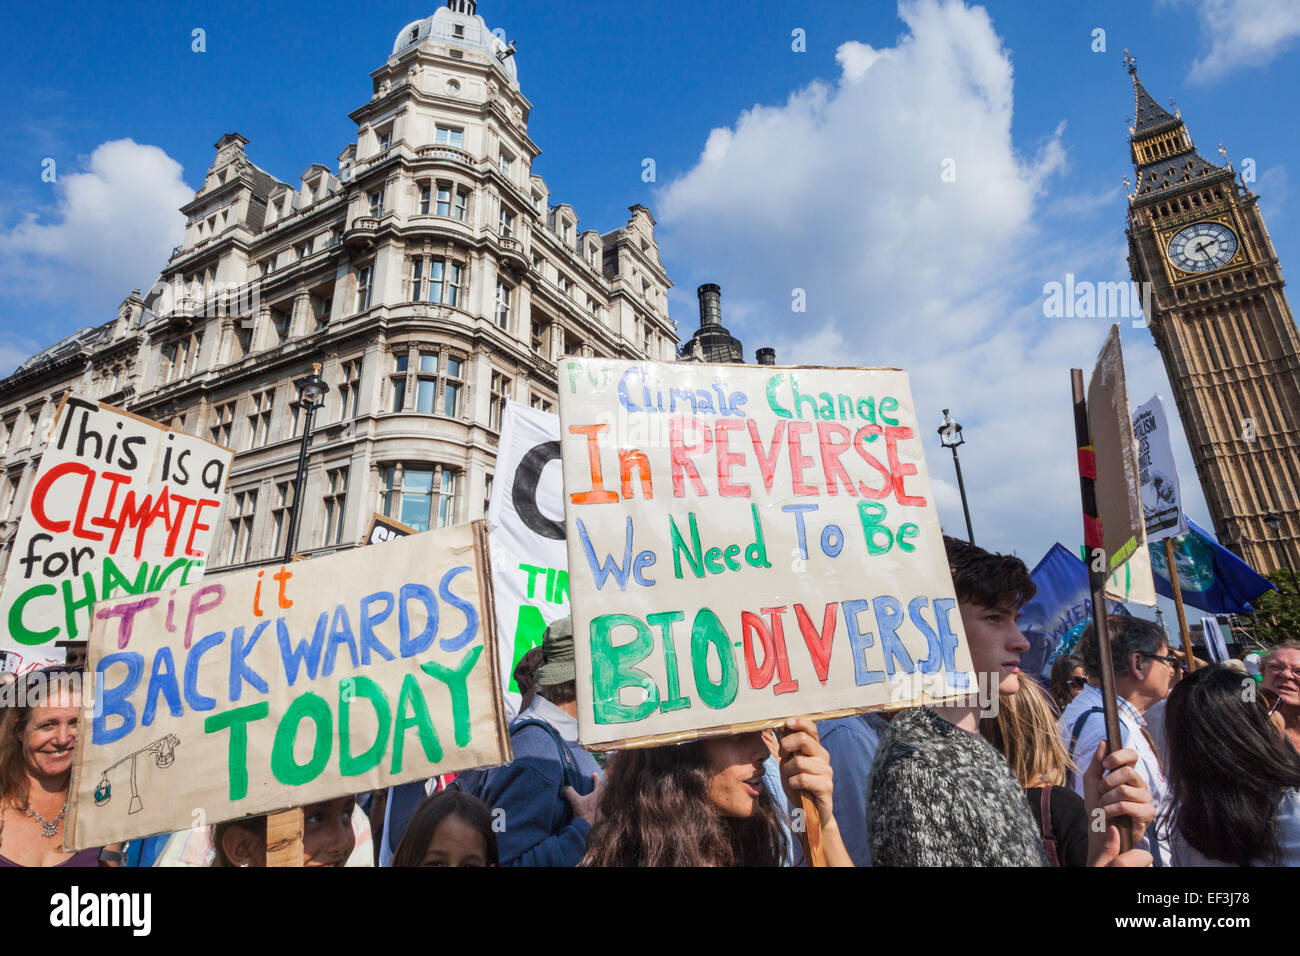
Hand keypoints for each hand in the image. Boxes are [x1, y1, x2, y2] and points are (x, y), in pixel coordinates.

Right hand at [563, 773, 603, 826]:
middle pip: (606, 791)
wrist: (587, 829)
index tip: (594, 775)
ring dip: (603, 798)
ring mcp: (605, 810)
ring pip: (606, 801)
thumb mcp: (575, 801)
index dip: (596, 778)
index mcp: (598, 795)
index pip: (599, 783)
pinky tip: (599, 811)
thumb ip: (569, 792)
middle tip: (599, 786)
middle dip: (602, 788)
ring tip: (599, 798)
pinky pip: (606, 811)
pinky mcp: (604, 818)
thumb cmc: (583, 814)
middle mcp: (604, 801)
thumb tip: (565, 788)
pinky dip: (603, 810)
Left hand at [776, 717, 833, 826]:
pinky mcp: (826, 786)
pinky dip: (793, 783)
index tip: (786, 723)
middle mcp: (823, 757)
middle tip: (782, 756)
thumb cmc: (798, 786)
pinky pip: (802, 778)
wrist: (810, 813)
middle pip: (803, 740)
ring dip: (788, 771)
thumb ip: (787, 747)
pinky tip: (797, 788)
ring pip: (799, 762)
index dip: (799, 722)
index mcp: (815, 749)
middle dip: (786, 745)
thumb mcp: (788, 764)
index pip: (811, 728)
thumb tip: (779, 726)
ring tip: (791, 778)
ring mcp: (826, 771)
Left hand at [1084, 742, 1154, 866]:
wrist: (1100, 830)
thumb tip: (1104, 741)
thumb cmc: (1097, 805)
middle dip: (1107, 782)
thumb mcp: (1092, 781)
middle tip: (1101, 792)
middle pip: (1127, 772)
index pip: (1132, 755)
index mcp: (1128, 774)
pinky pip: (1126, 805)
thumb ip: (1097, 762)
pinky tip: (1107, 813)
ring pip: (1124, 789)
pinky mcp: (1148, 813)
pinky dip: (1111, 809)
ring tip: (1103, 805)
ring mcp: (1146, 798)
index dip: (1119, 756)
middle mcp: (1140, 784)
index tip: (1105, 765)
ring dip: (1107, 798)